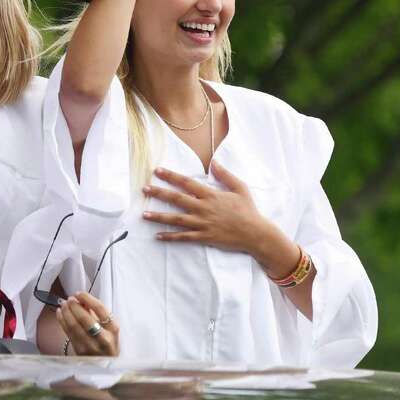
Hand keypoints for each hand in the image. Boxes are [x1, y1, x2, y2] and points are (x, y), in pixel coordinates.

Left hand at [56, 291, 118, 356]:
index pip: (100, 309)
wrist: (107, 364)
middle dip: (74, 305)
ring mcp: (90, 346)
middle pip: (84, 317)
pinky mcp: (79, 351)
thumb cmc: (108, 341)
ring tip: (63, 304)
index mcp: (113, 329)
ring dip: (66, 312)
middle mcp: (103, 338)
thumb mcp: (109, 327)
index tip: (80, 293)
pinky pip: (68, 332)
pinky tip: (60, 313)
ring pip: (73, 325)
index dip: (87, 298)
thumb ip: (96, 312)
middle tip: (70, 299)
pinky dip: (62, 320)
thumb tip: (80, 300)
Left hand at [142, 163, 287, 264]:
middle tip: (144, 189)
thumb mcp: (240, 188)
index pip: (186, 183)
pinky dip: (170, 237)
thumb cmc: (248, 210)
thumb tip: (214, 162)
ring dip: (159, 216)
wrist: (256, 234)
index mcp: (211, 195)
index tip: (157, 171)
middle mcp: (203, 208)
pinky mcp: (204, 237)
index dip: (171, 176)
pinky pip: (183, 237)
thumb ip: (225, 175)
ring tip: (144, 214)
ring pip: (176, 219)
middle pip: (177, 199)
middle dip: (159, 193)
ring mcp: (202, 223)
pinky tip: (157, 236)